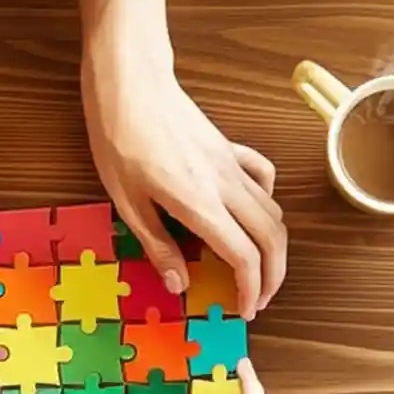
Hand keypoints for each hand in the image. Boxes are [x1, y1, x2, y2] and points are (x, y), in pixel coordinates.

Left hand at [81, 58, 285, 318]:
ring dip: (275, 244)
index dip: (251, 289)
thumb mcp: (126, 201)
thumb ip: (157, 245)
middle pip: (272, 237)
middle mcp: (226, 185)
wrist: (130, 84)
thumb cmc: (118, 139)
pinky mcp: (228, 148)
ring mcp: (231, 164)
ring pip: (274, 209)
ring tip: (259, 267)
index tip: (245, 309)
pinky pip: (263, 176)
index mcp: (199, 203)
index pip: (244, 256)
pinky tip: (250, 211)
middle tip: (260, 298)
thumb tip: (179, 284)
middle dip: (275, 274)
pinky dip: (267, 200)